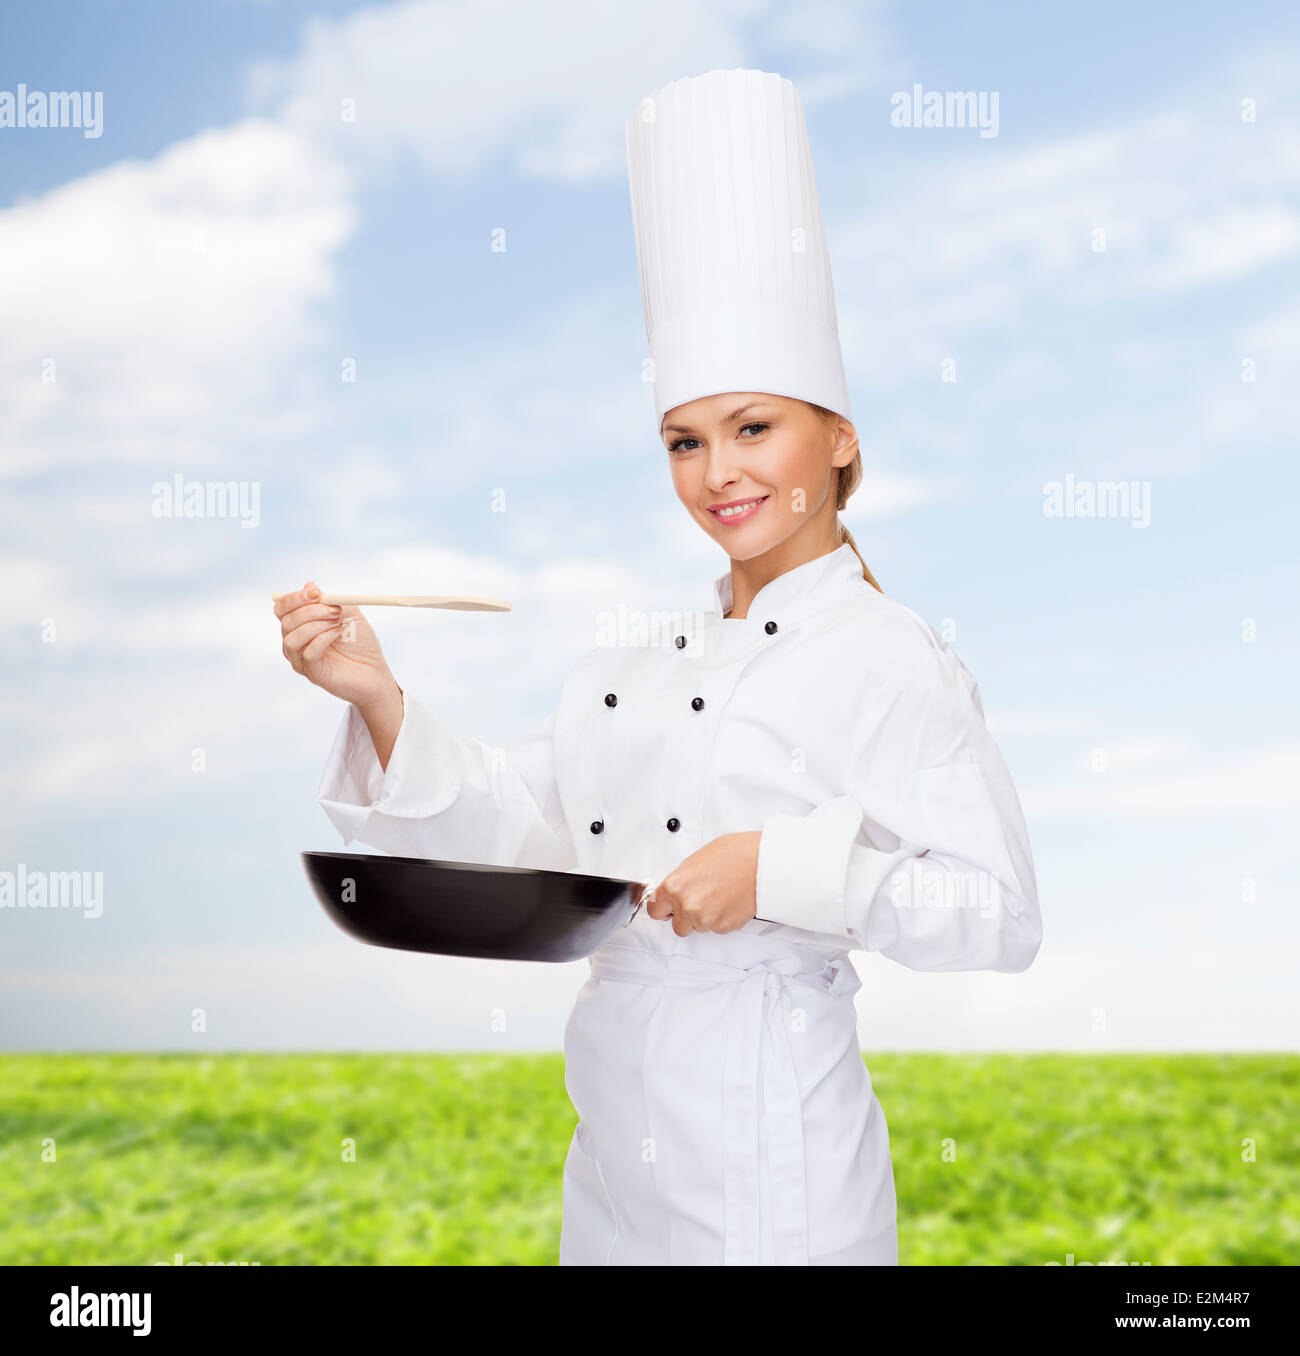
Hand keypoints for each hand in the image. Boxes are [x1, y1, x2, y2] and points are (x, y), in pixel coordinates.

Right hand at [273, 580, 397, 710]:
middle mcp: (296, 642)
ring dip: (316, 625)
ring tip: (338, 624)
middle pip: (285, 621)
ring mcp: (301, 660)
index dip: (295, 598)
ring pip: (292, 638)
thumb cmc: (361, 643)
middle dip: (310, 611)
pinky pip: (307, 654)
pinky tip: (338, 634)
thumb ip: (331, 600)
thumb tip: (310, 585)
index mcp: (300, 626)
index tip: (317, 593)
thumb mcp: (350, 614)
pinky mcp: (313, 673)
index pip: (282, 608)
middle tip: (335, 611)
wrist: (376, 671)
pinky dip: (323, 639)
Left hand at [643, 831, 761, 937]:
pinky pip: (716, 927)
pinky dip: (721, 918)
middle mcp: (687, 906)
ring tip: (719, 896)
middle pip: (677, 926)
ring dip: (705, 917)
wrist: (762, 863)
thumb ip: (681, 880)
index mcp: (675, 886)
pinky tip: (728, 901)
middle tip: (700, 900)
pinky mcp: (723, 926)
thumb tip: (676, 890)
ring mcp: (705, 919)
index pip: (655, 910)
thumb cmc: (734, 854)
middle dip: (685, 917)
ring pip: (698, 927)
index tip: (668, 907)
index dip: (663, 908)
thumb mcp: (696, 860)